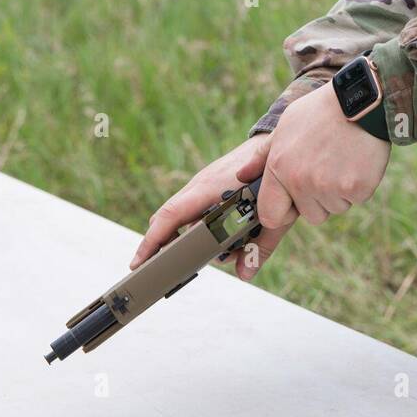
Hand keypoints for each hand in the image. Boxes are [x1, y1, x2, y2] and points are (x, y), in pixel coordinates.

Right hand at [127, 136, 294, 281]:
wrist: (278, 143)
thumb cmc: (275, 175)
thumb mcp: (274, 213)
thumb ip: (260, 246)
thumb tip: (244, 273)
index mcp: (209, 188)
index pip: (170, 216)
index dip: (151, 241)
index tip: (138, 263)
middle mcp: (200, 184)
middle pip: (168, 218)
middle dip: (164, 245)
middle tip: (165, 269)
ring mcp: (203, 183)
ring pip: (183, 216)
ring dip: (191, 239)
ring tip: (215, 253)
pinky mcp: (209, 184)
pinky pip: (194, 209)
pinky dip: (199, 228)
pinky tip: (220, 240)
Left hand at [235, 81, 390, 228]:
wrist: (361, 100)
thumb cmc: (321, 112)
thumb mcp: (285, 126)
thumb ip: (262, 156)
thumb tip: (241, 176)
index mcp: (279, 167)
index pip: (271, 216)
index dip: (282, 211)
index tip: (292, 202)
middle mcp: (301, 181)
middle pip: (310, 214)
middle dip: (318, 199)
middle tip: (327, 166)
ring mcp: (329, 187)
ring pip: (334, 208)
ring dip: (339, 192)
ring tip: (343, 159)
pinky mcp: (356, 188)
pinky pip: (356, 199)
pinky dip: (359, 185)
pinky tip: (358, 161)